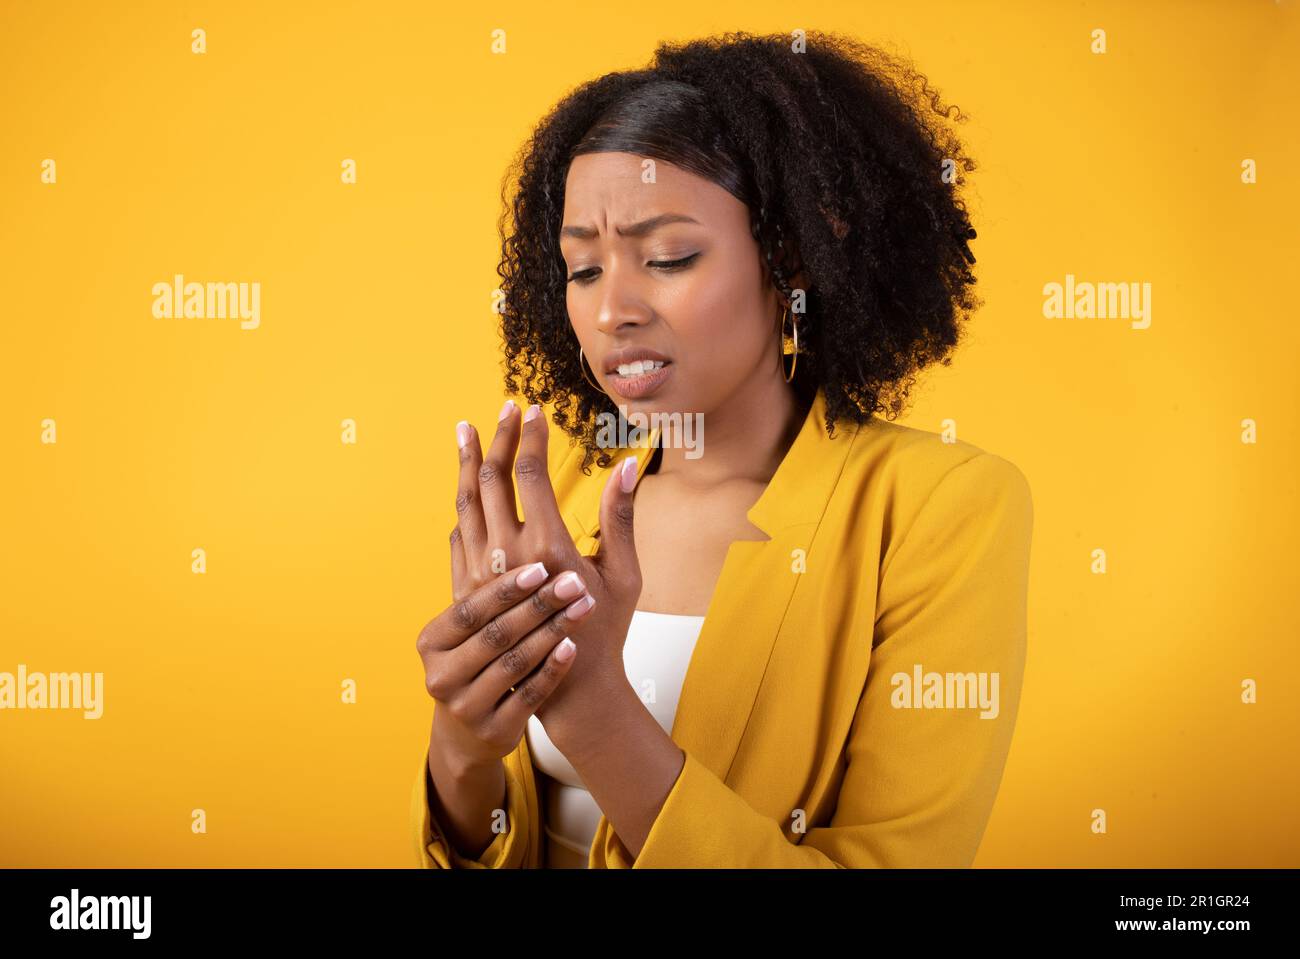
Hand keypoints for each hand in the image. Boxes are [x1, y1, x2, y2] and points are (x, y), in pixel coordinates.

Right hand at [416, 560, 589, 769]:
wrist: (469, 730)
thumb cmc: (474, 660)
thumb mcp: (464, 629)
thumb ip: (473, 580)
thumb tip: (476, 513)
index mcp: (431, 642)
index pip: (470, 611)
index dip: (505, 589)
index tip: (540, 567)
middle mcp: (441, 676)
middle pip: (495, 635)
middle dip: (538, 605)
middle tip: (573, 582)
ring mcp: (466, 707)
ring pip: (515, 664)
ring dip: (552, 632)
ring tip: (583, 607)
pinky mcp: (494, 732)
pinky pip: (530, 696)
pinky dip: (552, 669)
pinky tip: (573, 646)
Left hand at [451, 399, 645, 733]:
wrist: (567, 690)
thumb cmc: (604, 631)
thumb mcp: (624, 574)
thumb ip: (621, 516)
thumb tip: (629, 466)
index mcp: (548, 550)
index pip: (530, 477)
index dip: (532, 438)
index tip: (535, 409)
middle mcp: (508, 558)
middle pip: (492, 481)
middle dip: (500, 438)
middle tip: (505, 407)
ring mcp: (481, 575)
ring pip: (466, 505)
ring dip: (467, 464)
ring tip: (467, 431)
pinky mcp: (468, 590)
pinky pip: (459, 536)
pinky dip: (463, 506)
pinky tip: (466, 488)